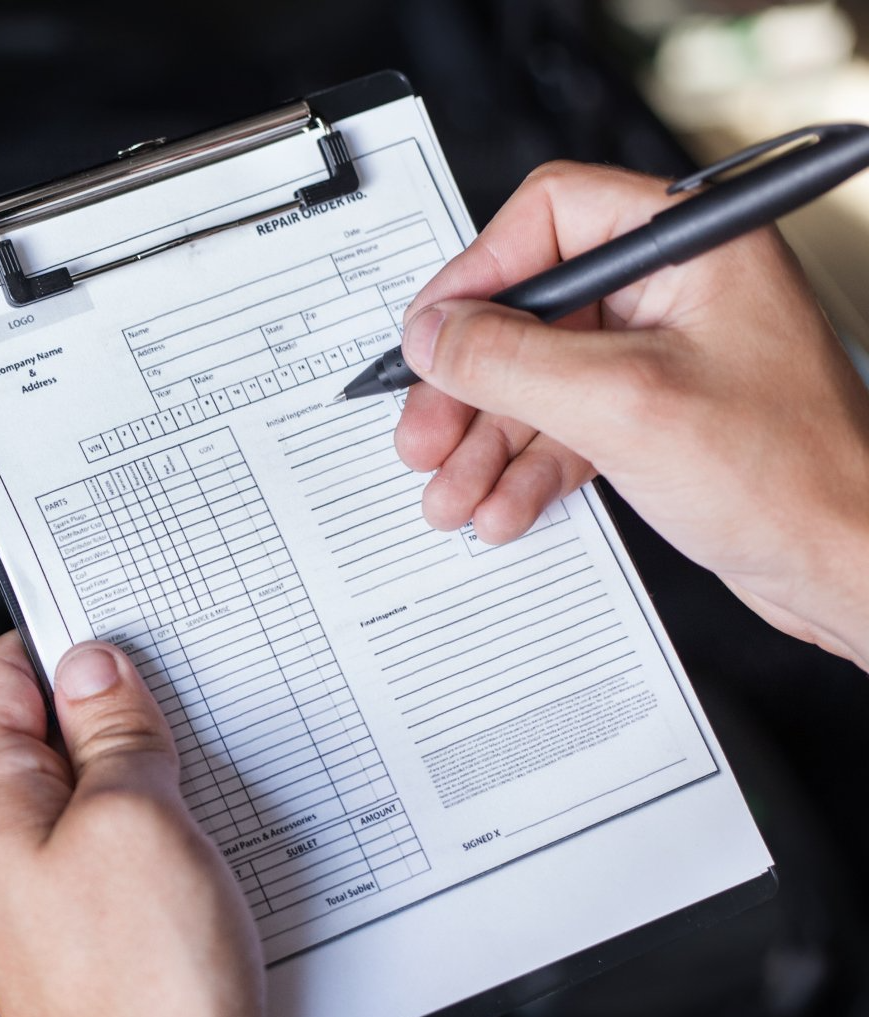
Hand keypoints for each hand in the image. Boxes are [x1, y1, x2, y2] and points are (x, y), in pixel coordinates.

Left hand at [0, 632, 263, 1016]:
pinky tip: (206, 845)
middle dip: (110, 710)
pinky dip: (160, 833)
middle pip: (39, 732)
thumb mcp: (139, 822)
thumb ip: (115, 733)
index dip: (54, 642)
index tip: (120, 636)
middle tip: (174, 709)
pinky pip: (116, 851)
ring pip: (87, 793)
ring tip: (195, 784)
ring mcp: (40, 896)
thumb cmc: (140, 998)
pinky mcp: (88, 935)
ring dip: (145, 775)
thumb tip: (96, 667)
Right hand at [394, 161, 868, 668]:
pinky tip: (502, 504)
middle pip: (529, 309)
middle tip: (425, 429)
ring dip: (485, 439)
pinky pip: (563, 426)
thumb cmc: (795, 475)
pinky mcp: (655, 415)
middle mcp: (675, 288)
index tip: (430, 334)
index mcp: (691, 245)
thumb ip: (511, 360)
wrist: (852, 564)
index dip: (477, 274)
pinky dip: (524, 466)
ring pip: (536, 377)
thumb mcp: (623, 406)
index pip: (550, 217)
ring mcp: (663, 354)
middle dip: (468, 383)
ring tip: (451, 489)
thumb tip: (434, 334)